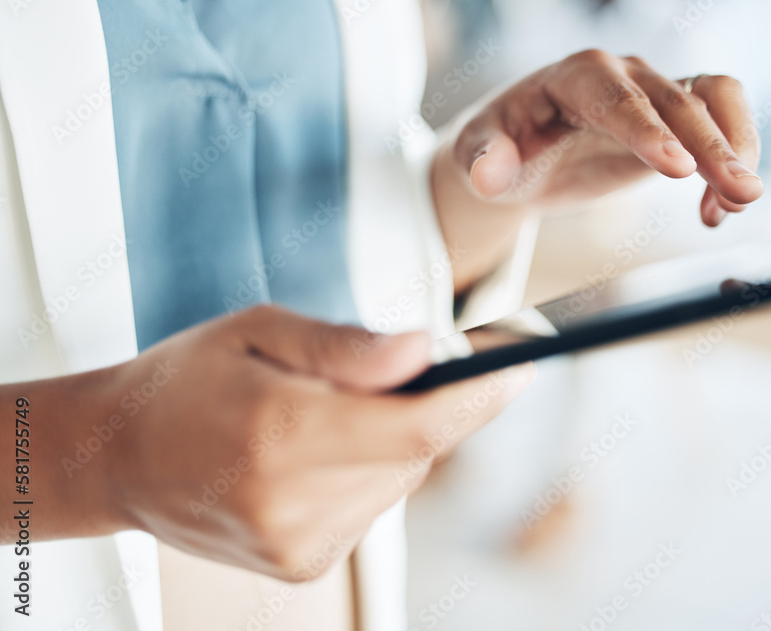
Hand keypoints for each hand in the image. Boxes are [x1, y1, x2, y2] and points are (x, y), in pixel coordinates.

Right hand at [4, 305, 533, 580]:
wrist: (119, 456)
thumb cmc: (187, 380)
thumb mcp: (259, 329)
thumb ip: (347, 347)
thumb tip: (427, 351)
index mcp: (280, 433)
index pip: (417, 426)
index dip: (483, 393)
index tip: (525, 359)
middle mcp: (294, 503)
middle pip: (418, 450)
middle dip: (427, 402)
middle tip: (402, 367)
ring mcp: (299, 546)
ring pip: (402, 477)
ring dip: (393, 437)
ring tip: (329, 411)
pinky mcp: (303, 566)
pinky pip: (376, 504)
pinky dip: (369, 469)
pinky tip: (319, 450)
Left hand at [433, 50, 763, 291]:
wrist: (519, 151)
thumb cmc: (500, 146)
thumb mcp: (477, 153)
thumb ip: (483, 158)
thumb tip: (491, 174)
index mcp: (575, 77)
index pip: (618, 100)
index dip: (650, 133)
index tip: (679, 170)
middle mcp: (623, 75)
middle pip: (679, 101)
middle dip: (714, 147)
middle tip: (742, 193)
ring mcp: (654, 92)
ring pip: (715, 99)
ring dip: (737, 146)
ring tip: (741, 201)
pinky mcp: (675, 117)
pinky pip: (721, 122)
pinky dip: (731, 162)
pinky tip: (718, 211)